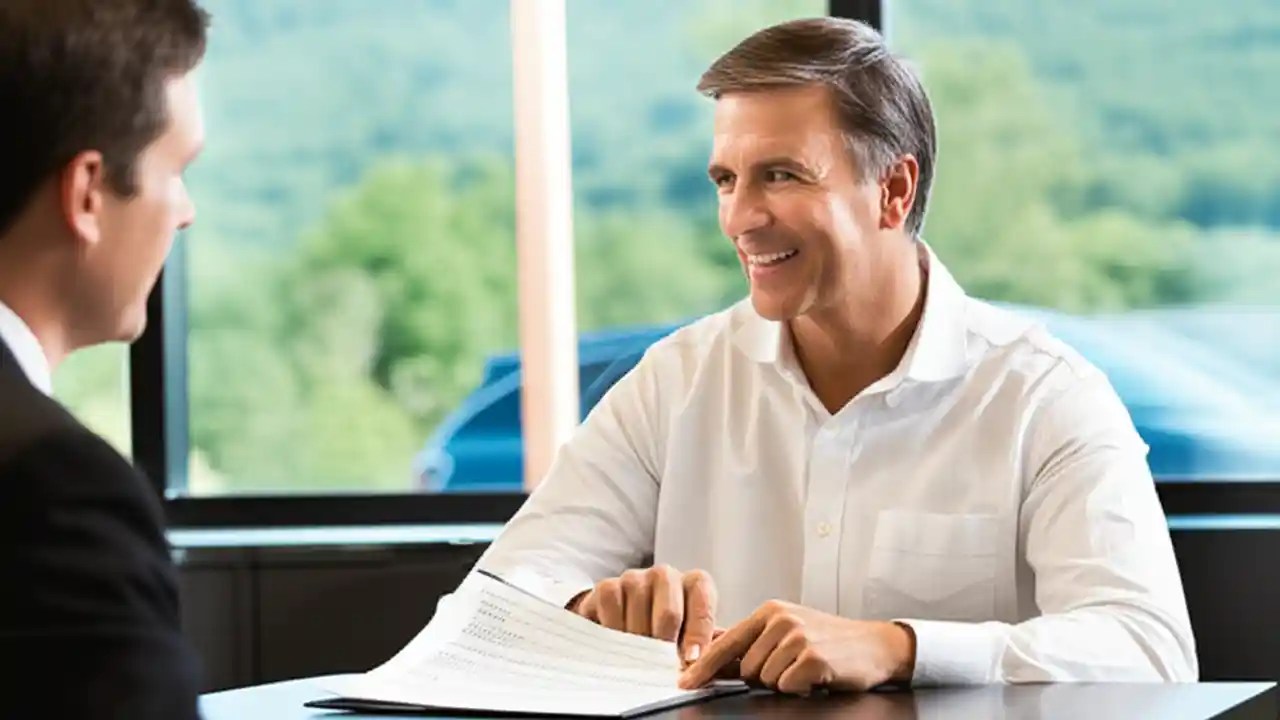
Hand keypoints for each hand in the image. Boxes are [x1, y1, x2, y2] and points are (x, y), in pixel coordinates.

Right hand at [568, 565, 717, 663]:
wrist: (625, 622)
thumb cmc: (667, 632)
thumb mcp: (689, 639)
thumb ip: (700, 650)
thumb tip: (698, 666)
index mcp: (695, 584)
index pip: (703, 604)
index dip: (698, 635)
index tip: (690, 661)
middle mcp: (666, 575)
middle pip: (669, 614)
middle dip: (665, 647)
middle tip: (660, 669)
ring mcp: (635, 578)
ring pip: (638, 614)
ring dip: (638, 645)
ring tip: (639, 660)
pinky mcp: (607, 585)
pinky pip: (611, 607)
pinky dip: (614, 631)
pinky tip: (617, 644)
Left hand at [679, 600, 915, 694]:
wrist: (874, 645)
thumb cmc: (827, 641)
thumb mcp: (786, 631)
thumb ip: (751, 641)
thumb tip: (711, 648)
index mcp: (769, 612)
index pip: (726, 642)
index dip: (703, 666)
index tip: (684, 682)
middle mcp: (781, 620)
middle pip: (746, 669)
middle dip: (763, 677)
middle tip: (791, 667)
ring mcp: (798, 637)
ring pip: (765, 680)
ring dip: (784, 683)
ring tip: (805, 670)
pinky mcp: (814, 657)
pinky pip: (788, 686)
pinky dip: (800, 689)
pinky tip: (816, 677)